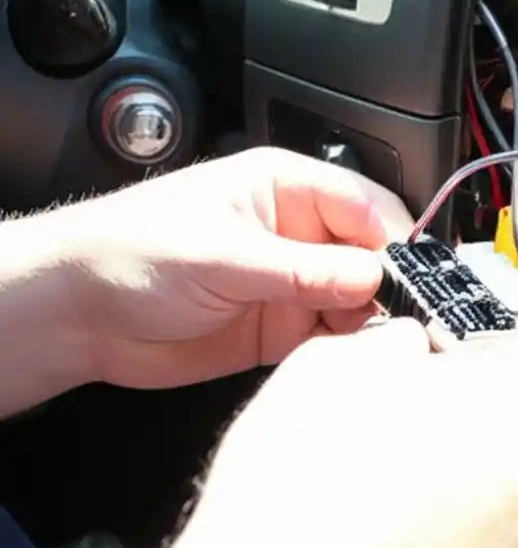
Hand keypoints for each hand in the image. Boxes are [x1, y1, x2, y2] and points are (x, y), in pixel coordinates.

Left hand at [53, 147, 412, 389]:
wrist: (76, 315)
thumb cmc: (129, 254)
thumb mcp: (223, 255)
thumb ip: (303, 270)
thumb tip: (372, 275)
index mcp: (285, 188)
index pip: (364, 205)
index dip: (393, 239)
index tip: (411, 276)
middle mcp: (297, 233)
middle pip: (371, 254)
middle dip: (391, 285)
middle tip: (405, 318)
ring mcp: (292, 282)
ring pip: (360, 299)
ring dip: (373, 321)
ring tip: (380, 343)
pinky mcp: (282, 328)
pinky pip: (334, 337)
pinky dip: (348, 349)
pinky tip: (353, 359)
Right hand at [111, 256, 517, 547]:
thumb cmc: (310, 502)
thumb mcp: (334, 366)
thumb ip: (396, 345)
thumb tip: (408, 350)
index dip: (476, 351)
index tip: (435, 363)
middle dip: (476, 420)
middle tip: (401, 429)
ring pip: (515, 491)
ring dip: (468, 483)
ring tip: (385, 496)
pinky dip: (459, 543)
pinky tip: (395, 544)